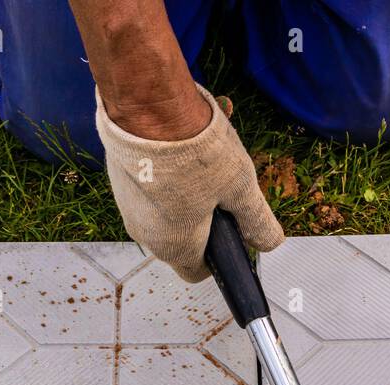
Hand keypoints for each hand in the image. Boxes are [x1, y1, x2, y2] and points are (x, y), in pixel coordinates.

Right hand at [95, 83, 282, 281]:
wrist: (147, 109)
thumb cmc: (193, 152)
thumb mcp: (240, 187)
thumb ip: (256, 220)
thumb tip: (269, 242)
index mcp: (175, 247)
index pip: (197, 271)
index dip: (218, 255)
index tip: (232, 230)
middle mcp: (147, 235)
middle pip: (182, 239)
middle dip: (205, 217)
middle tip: (223, 186)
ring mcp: (129, 208)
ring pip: (166, 211)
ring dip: (187, 193)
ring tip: (204, 159)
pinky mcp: (120, 181)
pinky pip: (149, 188)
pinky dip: (166, 175)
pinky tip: (181, 147)